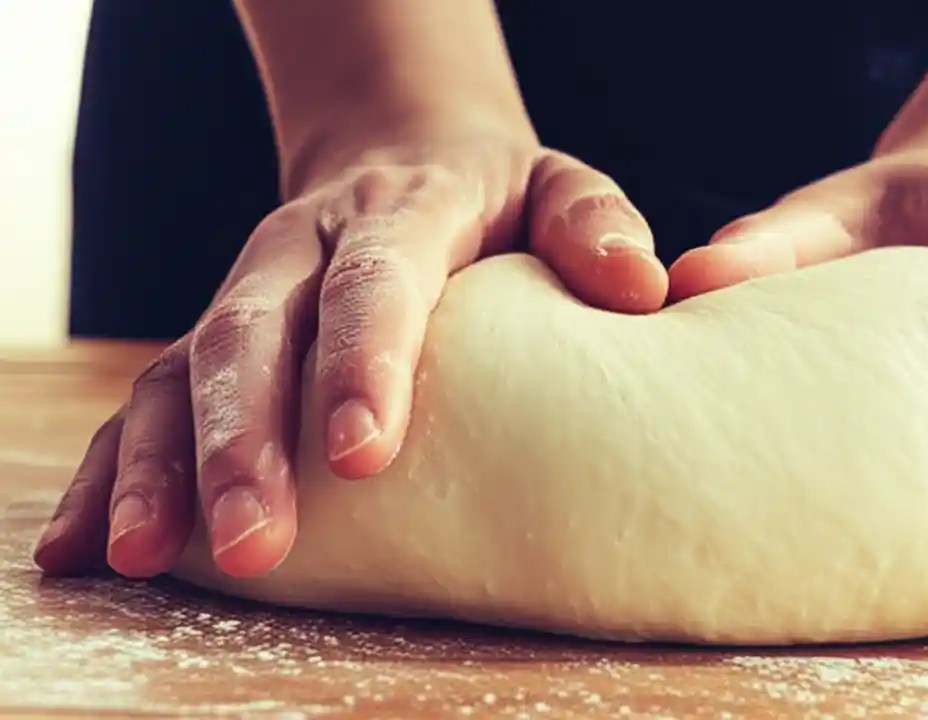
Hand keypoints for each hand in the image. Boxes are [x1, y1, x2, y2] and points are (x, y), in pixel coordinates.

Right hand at [34, 137, 666, 578]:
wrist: (403, 154)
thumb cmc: (497, 197)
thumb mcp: (559, 189)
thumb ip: (598, 227)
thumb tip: (646, 286)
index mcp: (396, 214)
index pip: (373, 285)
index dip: (362, 365)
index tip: (364, 456)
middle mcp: (298, 250)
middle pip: (252, 335)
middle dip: (243, 443)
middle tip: (254, 545)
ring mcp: (245, 293)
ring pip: (179, 373)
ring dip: (160, 468)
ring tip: (148, 560)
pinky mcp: (213, 336)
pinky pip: (146, 401)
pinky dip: (112, 471)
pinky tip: (86, 545)